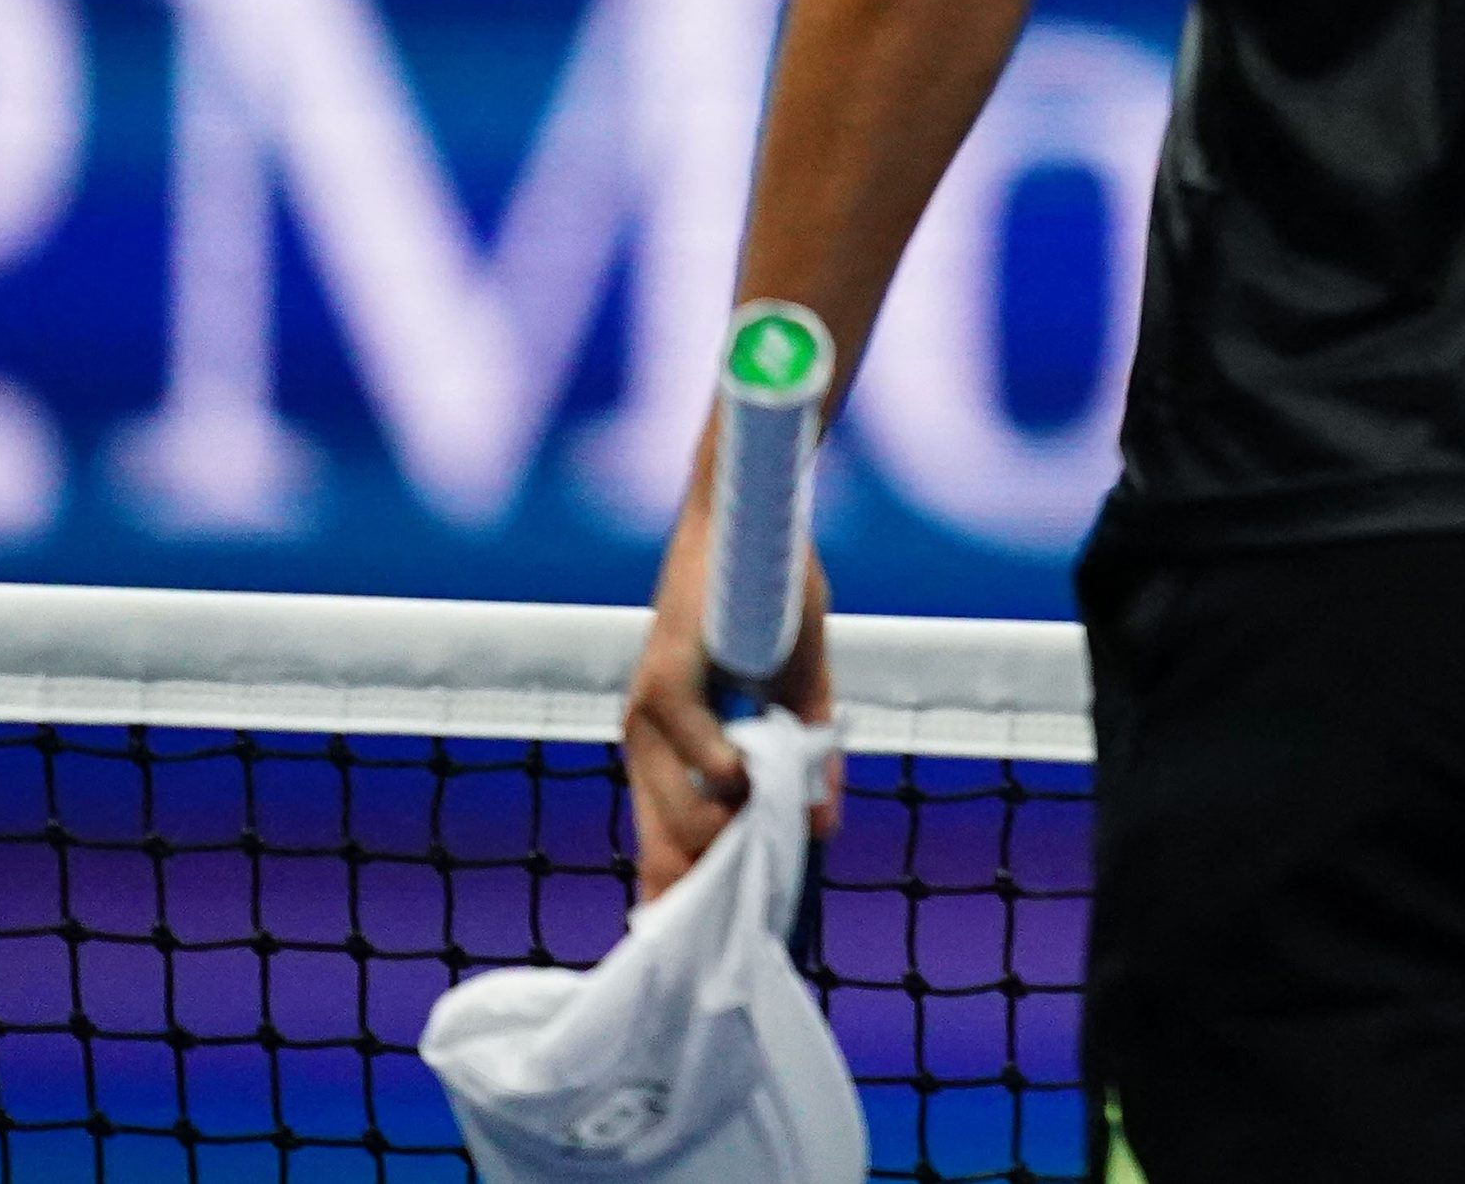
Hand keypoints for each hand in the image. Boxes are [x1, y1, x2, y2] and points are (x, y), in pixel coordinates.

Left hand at [620, 501, 840, 902]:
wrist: (747, 517)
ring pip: (675, 806)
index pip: (664, 840)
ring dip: (720, 841)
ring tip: (760, 865)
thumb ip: (803, 751)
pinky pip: (694, 742)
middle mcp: (645, 733)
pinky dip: (722, 774)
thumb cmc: (768, 597)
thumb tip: (819, 826)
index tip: (696, 948)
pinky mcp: (668, 674)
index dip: (680, 892)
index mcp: (665, 743)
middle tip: (747, 924)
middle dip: (705, 887)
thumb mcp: (795, 687)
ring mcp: (650, 706)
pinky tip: (751, 790)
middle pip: (666, 842)